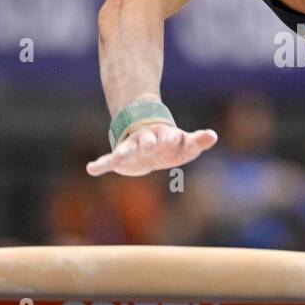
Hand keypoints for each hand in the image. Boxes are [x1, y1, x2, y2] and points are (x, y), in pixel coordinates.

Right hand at [85, 123, 217, 177]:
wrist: (148, 141)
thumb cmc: (170, 144)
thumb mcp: (186, 144)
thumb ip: (198, 141)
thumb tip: (213, 135)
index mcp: (165, 135)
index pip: (170, 135)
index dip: (172, 138)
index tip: (174, 138)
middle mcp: (147, 139)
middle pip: (148, 139)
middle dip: (150, 141)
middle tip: (151, 143)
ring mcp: (133, 147)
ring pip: (128, 147)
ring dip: (125, 150)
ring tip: (120, 155)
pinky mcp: (121, 157)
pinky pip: (109, 160)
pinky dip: (101, 165)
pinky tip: (91, 169)